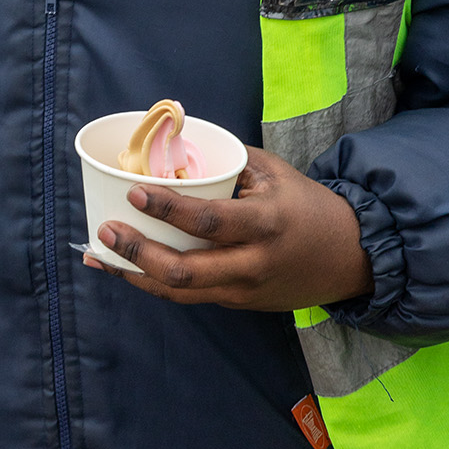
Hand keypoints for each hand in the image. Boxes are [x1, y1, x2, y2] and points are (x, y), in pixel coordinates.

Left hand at [83, 145, 372, 309]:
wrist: (349, 257)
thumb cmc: (306, 204)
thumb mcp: (274, 172)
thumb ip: (227, 162)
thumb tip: (176, 144)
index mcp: (264, 223)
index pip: (209, 222)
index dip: (168, 209)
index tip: (134, 192)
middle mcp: (252, 263)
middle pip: (185, 271)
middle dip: (138, 254)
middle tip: (105, 231)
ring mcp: (243, 290)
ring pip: (180, 292)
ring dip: (135, 275)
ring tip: (99, 255)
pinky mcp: (237, 303)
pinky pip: (189, 295)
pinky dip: (153, 283)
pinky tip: (125, 269)